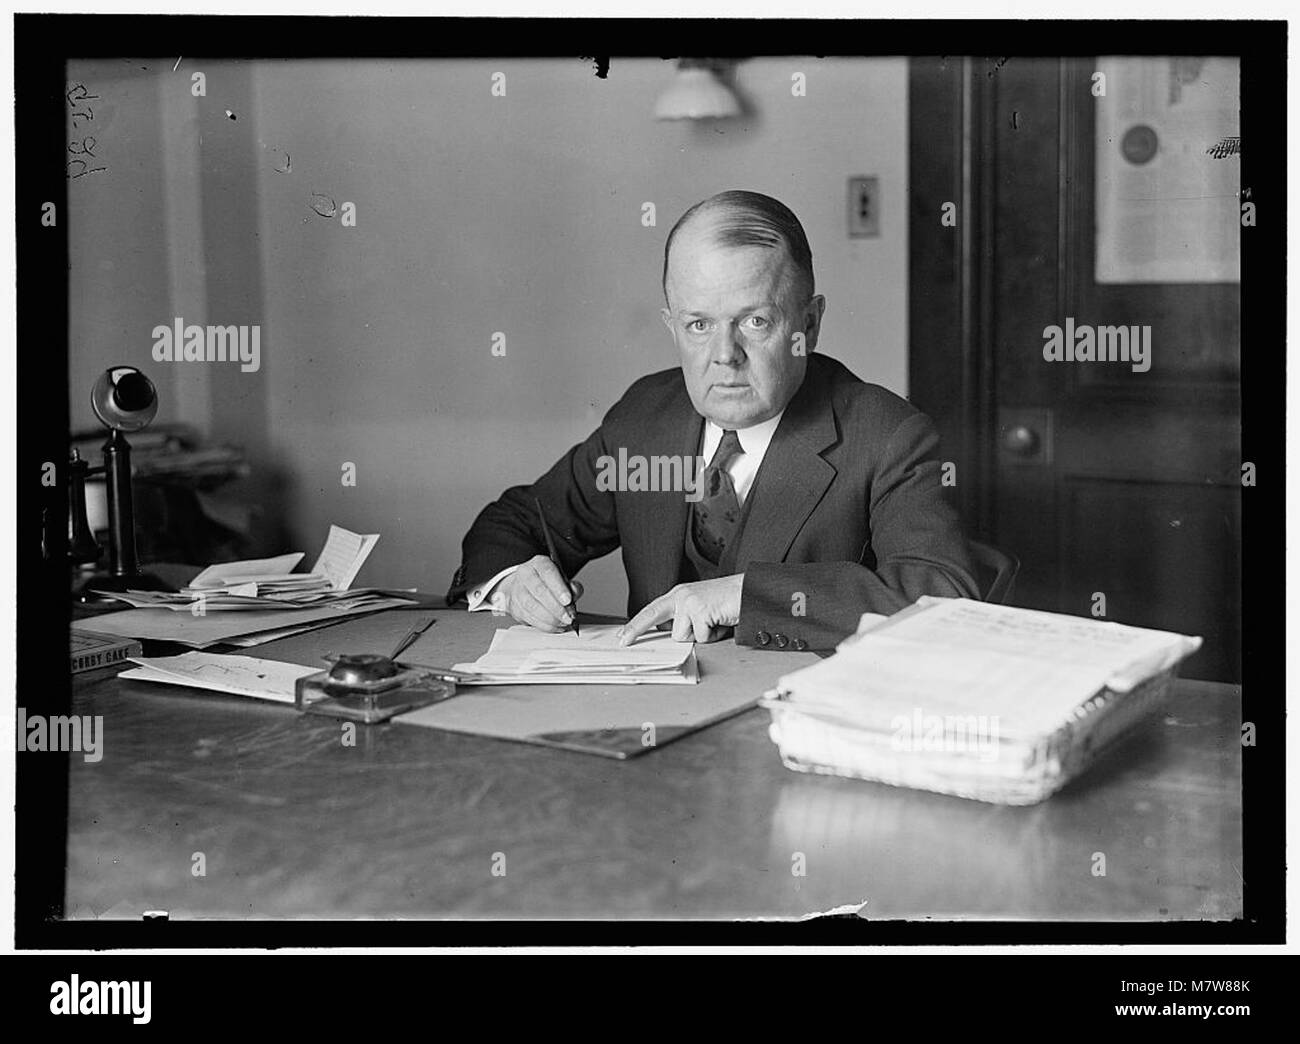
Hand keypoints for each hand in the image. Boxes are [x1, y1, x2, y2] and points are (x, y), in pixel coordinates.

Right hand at [493, 555, 582, 631]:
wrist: (525, 587)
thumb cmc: (547, 583)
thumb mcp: (562, 579)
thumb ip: (572, 586)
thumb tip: (575, 592)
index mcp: (539, 563)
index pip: (548, 572)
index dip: (558, 587)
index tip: (568, 601)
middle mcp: (525, 574)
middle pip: (539, 590)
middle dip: (556, 607)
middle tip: (568, 617)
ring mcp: (517, 591)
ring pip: (532, 606)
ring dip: (550, 618)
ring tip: (563, 622)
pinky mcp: (514, 607)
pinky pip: (529, 618)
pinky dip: (545, 625)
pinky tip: (555, 626)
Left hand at [618, 574, 742, 644]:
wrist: (750, 590)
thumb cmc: (728, 602)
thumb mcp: (700, 608)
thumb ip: (684, 619)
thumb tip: (671, 635)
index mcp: (679, 595)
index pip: (652, 610)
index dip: (636, 624)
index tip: (622, 637)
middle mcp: (681, 596)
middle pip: (657, 621)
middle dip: (640, 631)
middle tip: (623, 641)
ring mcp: (690, 602)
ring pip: (682, 636)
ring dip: (700, 635)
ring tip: (714, 623)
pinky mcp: (701, 610)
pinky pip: (701, 637)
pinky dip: (714, 636)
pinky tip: (721, 622)